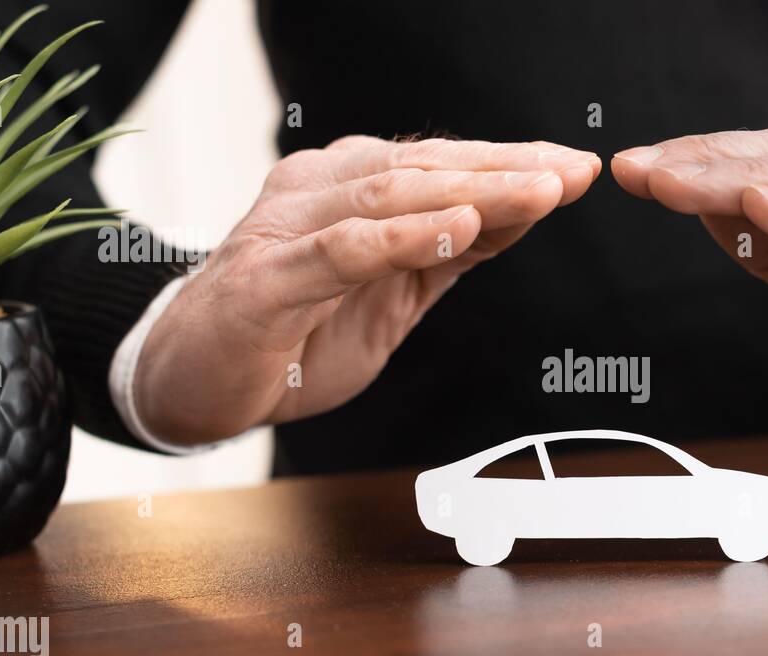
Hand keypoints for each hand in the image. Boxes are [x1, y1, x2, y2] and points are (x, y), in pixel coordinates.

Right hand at [136, 136, 600, 443]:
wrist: (190, 381)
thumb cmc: (288, 334)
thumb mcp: (388, 294)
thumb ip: (444, 256)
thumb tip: (517, 219)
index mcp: (348, 191)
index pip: (441, 166)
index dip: (512, 162)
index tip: (576, 165)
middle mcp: (318, 193)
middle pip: (426, 169)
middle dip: (508, 168)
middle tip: (574, 169)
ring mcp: (289, 230)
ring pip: (393, 196)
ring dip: (474, 191)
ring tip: (539, 191)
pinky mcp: (269, 278)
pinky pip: (346, 249)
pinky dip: (406, 235)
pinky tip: (460, 226)